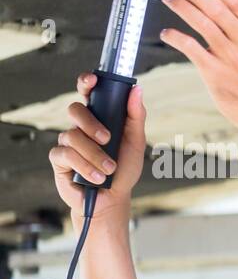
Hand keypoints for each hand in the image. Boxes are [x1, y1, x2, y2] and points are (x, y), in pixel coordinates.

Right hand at [50, 71, 145, 227]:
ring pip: (73, 136)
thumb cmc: (123, 169)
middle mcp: (79, 127)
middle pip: (75, 110)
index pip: (87, 94)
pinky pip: (66, 154)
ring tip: (109, 169)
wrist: (112, 199)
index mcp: (98, 119)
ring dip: (95, 155)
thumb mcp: (135, 143)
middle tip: (107, 139)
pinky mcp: (58, 158)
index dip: (85, 82)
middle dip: (91, 124)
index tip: (91, 80)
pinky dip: (85, 166)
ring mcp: (67, 142)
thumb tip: (136, 90)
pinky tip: (96, 177)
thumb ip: (135, 117)